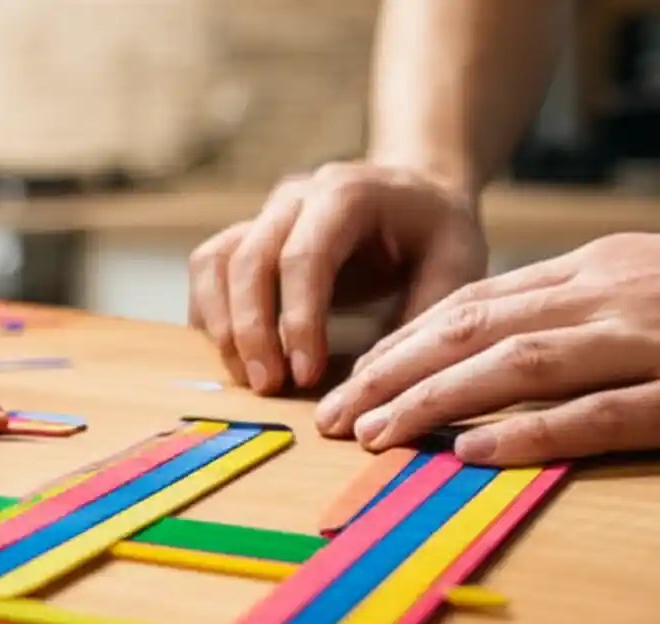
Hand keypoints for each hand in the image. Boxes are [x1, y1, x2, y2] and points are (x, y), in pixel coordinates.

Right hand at [188, 162, 485, 393]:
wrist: (415, 192)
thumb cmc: (438, 233)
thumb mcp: (457, 265)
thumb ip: (421, 317)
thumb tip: (367, 378)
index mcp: (347, 193)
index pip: (304, 257)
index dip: (298, 320)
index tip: (307, 375)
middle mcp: (295, 197)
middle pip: (249, 259)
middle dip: (251, 330)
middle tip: (267, 387)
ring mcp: (264, 213)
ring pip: (217, 261)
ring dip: (223, 324)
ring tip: (248, 378)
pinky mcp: (248, 234)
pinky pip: (209, 268)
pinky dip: (210, 312)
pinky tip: (234, 354)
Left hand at [317, 233, 659, 464]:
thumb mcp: (641, 285)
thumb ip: (574, 309)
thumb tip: (496, 346)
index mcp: (595, 268)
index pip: (476, 303)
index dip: (406, 342)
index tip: (356, 377)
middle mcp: (606, 293)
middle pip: (474, 329)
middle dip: (392, 373)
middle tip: (334, 413)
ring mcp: (643, 338)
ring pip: (516, 364)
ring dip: (434, 399)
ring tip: (373, 433)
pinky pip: (597, 414)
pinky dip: (530, 432)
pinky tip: (470, 452)